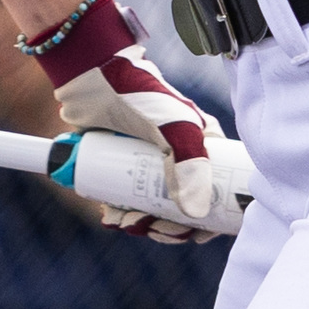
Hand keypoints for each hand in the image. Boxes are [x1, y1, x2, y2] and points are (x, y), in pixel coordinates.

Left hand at [30, 0, 213, 224]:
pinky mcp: (118, 164)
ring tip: (128, 222)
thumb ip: (191, 166)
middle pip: (182, 205)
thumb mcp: (176, 128)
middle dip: (169, 225)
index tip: (195, 236)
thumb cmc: (141, 92)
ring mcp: (147, 162)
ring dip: (142, 223)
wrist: (91, 73)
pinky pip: (123, 197)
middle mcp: (178, 156)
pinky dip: (120, 213)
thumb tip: (196, 217)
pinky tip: (114, 218)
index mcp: (202, 147)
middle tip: (152, 228)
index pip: (216, 192)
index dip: (210, 219)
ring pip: (151, 206)